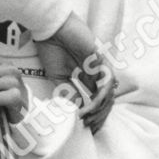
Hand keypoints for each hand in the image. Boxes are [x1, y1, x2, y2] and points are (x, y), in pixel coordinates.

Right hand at [36, 10, 117, 131]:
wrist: (50, 29)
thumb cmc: (51, 48)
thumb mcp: (57, 76)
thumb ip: (68, 91)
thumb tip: (74, 110)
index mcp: (86, 76)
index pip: (95, 99)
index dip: (93, 115)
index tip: (86, 129)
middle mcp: (96, 73)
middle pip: (105, 100)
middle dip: (99, 117)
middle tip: (89, 129)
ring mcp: (99, 67)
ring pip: (108, 94)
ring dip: (99, 110)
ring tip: (86, 120)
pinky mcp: (100, 61)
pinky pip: (105, 83)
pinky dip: (98, 98)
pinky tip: (88, 108)